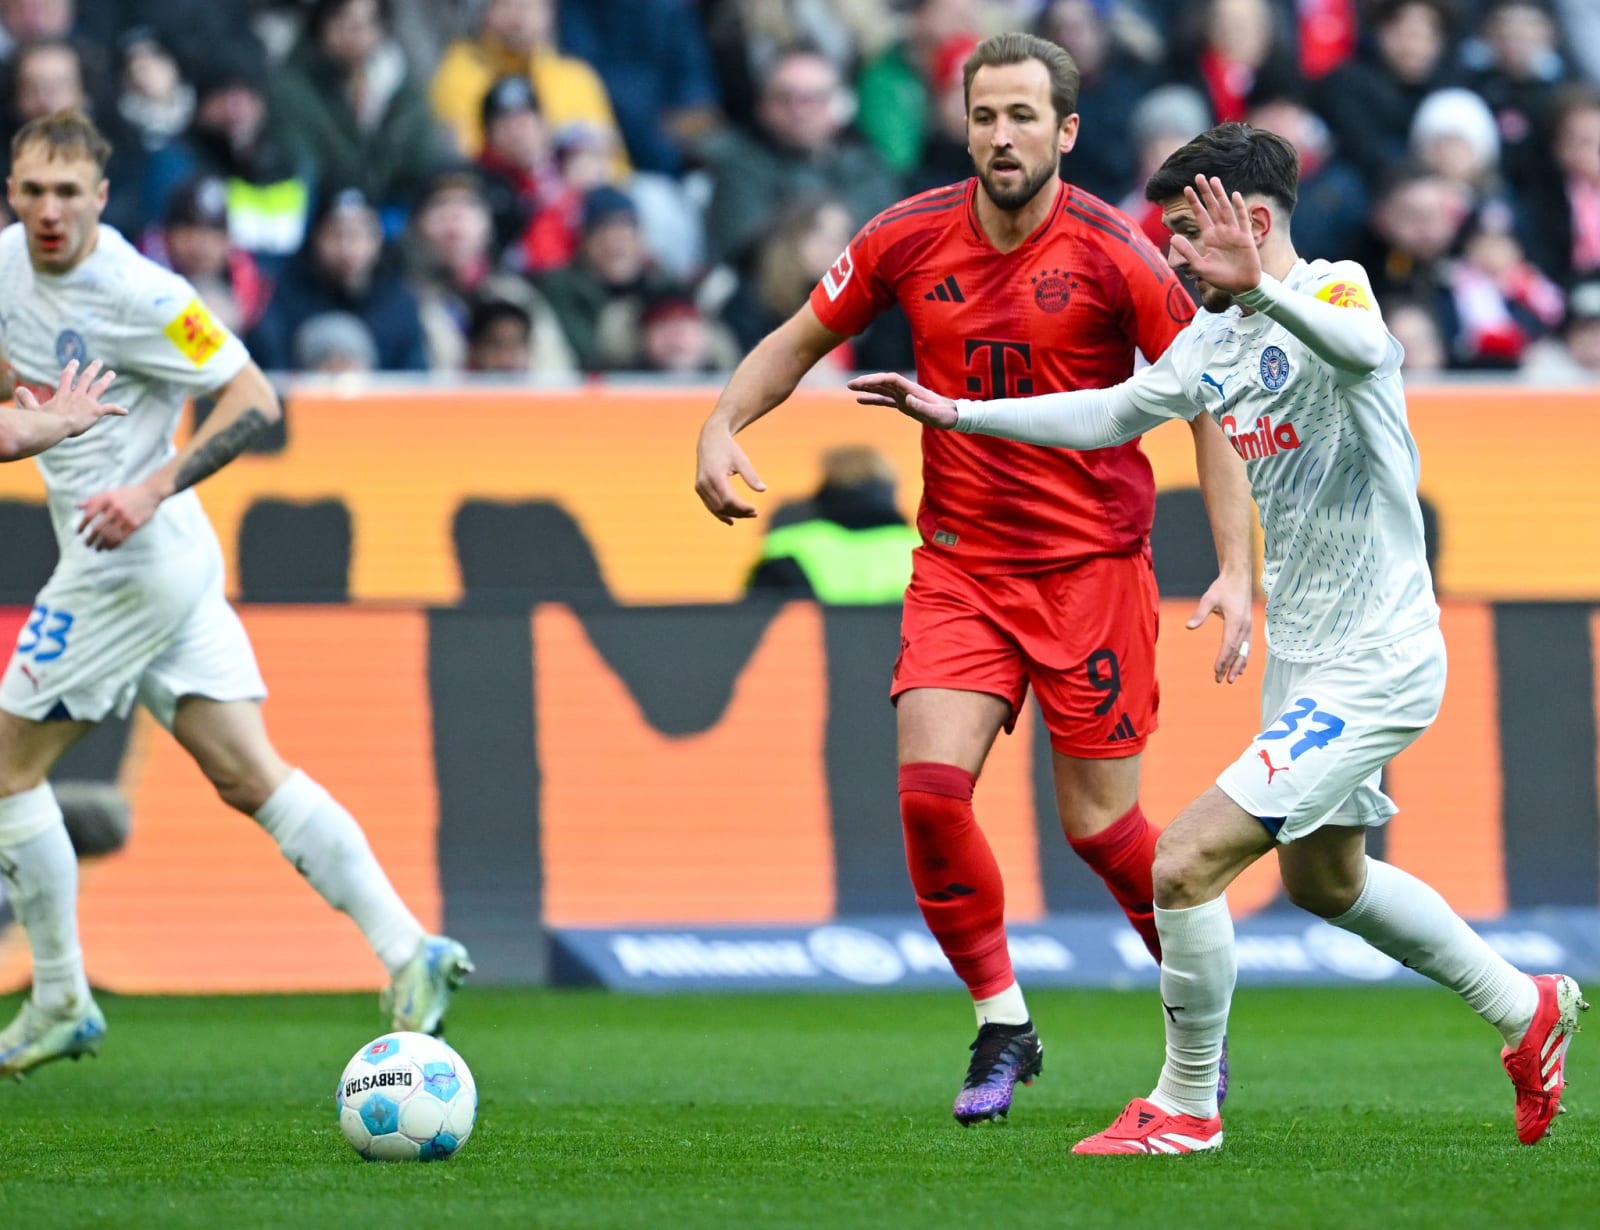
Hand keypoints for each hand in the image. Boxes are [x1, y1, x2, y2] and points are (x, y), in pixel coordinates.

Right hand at [18, 358, 125, 435]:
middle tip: (99, 361)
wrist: (56, 426)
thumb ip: (26, 399)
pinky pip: (109, 408)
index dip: (71, 369)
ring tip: (111, 373)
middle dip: (93, 369)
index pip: (67, 377)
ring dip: (106, 380)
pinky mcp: (95, 411)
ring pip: (99, 387)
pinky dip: (118, 409)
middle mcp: (77, 395)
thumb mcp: (33, 409)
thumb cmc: (44, 420)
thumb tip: (17, 390)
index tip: (75, 361)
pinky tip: (125, 411)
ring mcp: (87, 402)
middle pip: (86, 378)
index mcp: (63, 394)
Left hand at [77, 478, 162, 549]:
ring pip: (110, 535)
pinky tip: (109, 548)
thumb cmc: (127, 494)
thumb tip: (77, 506)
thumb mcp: (109, 493)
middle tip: (87, 544)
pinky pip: (122, 538)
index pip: (90, 514)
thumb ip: (92, 499)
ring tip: (97, 548)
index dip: (82, 525)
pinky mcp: (134, 524)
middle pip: (98, 528)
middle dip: (91, 538)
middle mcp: (115, 508)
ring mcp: (125, 517)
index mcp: (106, 500)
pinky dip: (114, 545)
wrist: (148, 494)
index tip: (79, 532)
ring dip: (102, 544)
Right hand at [695, 428, 765, 524]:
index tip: (755, 509)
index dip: (742, 507)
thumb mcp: (741, 459)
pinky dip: (720, 514)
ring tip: (748, 515)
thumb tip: (763, 489)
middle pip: (723, 506)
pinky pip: (710, 506)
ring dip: (732, 514)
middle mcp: (705, 483)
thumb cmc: (728, 448)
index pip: (729, 499)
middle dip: (739, 512)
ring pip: (716, 509)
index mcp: (715, 476)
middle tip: (755, 513)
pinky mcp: (699, 488)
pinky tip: (731, 521)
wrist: (710, 439)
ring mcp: (700, 487)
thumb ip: (751, 475)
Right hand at [846, 371, 957, 428]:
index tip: (863, 383)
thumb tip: (906, 399)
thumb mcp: (935, 414)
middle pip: (883, 382)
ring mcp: (903, 397)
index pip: (891, 380)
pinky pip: (884, 400)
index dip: (877, 380)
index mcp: (912, 390)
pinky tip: (860, 400)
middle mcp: (906, 391)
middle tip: (850, 384)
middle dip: (867, 382)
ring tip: (850, 387)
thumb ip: (921, 406)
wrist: (953, 416)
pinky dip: (872, 399)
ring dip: (867, 388)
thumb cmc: (945, 415)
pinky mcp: (903, 404)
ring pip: (881, 389)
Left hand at [1167, 175, 1262, 297]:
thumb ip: (1187, 252)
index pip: (1200, 215)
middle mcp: (1221, 231)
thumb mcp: (1200, 266)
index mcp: (1209, 237)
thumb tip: (1173, 237)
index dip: (1194, 202)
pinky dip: (1238, 208)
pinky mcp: (1246, 237)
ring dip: (1220, 195)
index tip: (1186, 188)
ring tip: (1214, 180)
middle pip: (1212, 207)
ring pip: (1226, 209)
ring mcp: (1234, 232)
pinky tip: (1234, 195)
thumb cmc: (1221, 278)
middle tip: (1199, 176)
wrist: (1241, 286)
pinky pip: (1242, 219)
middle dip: (1206, 192)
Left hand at [1187, 571, 1252, 682]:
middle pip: (1237, 651)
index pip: (1229, 645)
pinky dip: (1244, 657)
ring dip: (1238, 665)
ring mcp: (1248, 627)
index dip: (1223, 659)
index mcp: (1235, 621)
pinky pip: (1247, 645)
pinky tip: (1241, 667)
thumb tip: (1189, 627)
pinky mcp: (1248, 626)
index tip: (1217, 670)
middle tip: (1221, 680)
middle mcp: (1244, 626)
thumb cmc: (1223, 587)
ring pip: (1244, 651)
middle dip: (1229, 667)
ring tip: (1232, 679)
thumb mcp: (1209, 598)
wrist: (1238, 577)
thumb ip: (1199, 613)